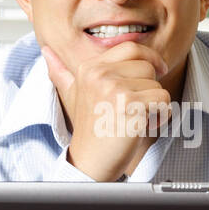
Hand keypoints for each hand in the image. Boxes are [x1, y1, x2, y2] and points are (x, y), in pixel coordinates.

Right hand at [42, 41, 171, 180]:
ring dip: (155, 105)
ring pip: (158, 85)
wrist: (90, 162)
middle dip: (151, 88)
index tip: (158, 71)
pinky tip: (144, 126)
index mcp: (89, 68)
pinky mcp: (130, 105)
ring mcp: (114, 89)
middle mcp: (100, 74)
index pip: (131, 47)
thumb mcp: (72, 95)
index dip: (150, 57)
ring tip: (136, 119)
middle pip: (148, 66)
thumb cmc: (90, 129)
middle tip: (137, 108)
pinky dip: (161, 115)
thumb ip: (61, 73)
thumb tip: (45, 51)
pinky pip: (163, 100)